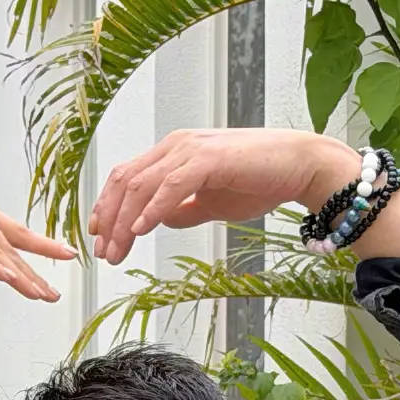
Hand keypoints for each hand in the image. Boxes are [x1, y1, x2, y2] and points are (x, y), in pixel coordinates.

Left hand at [88, 129, 348, 263]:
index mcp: (173, 153)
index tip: (99, 238)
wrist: (301, 165)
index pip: (127, 178)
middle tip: (103, 253)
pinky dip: (151, 209)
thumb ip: (183, 209)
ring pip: (141, 185)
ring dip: (124, 221)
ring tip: (116, 250)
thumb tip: (155, 222)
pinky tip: (141, 231)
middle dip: (108, 220)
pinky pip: (171, 185)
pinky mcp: (209, 158)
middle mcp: (175, 146)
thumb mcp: (211, 202)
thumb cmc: (261, 180)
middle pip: (125, 181)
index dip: (107, 208)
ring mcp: (191, 149)